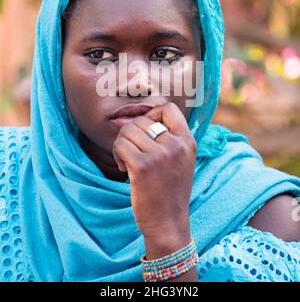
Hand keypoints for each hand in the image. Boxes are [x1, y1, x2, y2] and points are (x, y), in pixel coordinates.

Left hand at [112, 102, 197, 240]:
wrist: (168, 222)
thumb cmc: (170, 191)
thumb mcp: (181, 160)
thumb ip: (170, 138)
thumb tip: (141, 117)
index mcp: (188, 141)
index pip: (168, 108)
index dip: (152, 115)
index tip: (146, 132)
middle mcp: (176, 145)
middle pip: (141, 120)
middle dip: (131, 134)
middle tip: (133, 152)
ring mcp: (160, 155)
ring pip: (127, 131)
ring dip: (122, 145)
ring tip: (128, 161)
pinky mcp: (142, 166)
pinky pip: (120, 145)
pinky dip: (117, 155)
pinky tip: (124, 168)